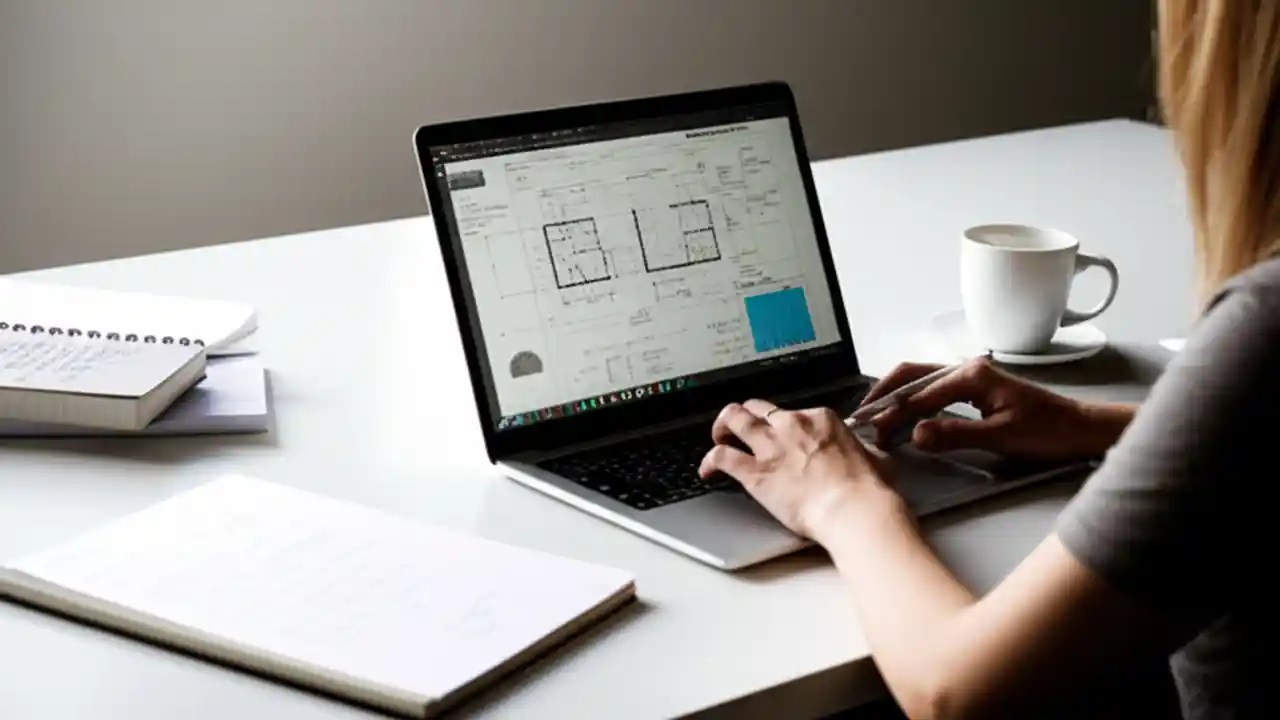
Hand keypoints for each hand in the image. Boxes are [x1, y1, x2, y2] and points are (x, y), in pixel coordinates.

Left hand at [698, 399, 893, 538]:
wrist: (852, 509)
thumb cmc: (867, 489)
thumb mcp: (876, 460)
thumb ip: (866, 452)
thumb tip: (872, 456)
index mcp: (819, 419)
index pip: (793, 411)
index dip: (783, 424)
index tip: (782, 435)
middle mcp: (790, 426)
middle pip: (757, 407)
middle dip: (747, 415)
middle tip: (743, 427)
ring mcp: (770, 447)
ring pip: (733, 419)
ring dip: (722, 425)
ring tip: (719, 435)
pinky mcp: (755, 473)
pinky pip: (721, 457)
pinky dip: (709, 461)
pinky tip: (706, 470)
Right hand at [863, 357, 1128, 461]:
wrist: (1080, 430)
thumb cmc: (1049, 432)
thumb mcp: (1001, 437)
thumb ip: (955, 434)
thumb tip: (916, 434)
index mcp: (972, 375)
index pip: (919, 393)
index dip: (892, 413)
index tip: (873, 429)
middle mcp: (968, 370)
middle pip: (912, 375)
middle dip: (884, 395)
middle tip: (862, 417)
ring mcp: (971, 379)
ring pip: (920, 382)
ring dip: (896, 398)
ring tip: (874, 418)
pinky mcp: (975, 392)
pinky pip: (933, 392)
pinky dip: (912, 402)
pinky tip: (903, 417)